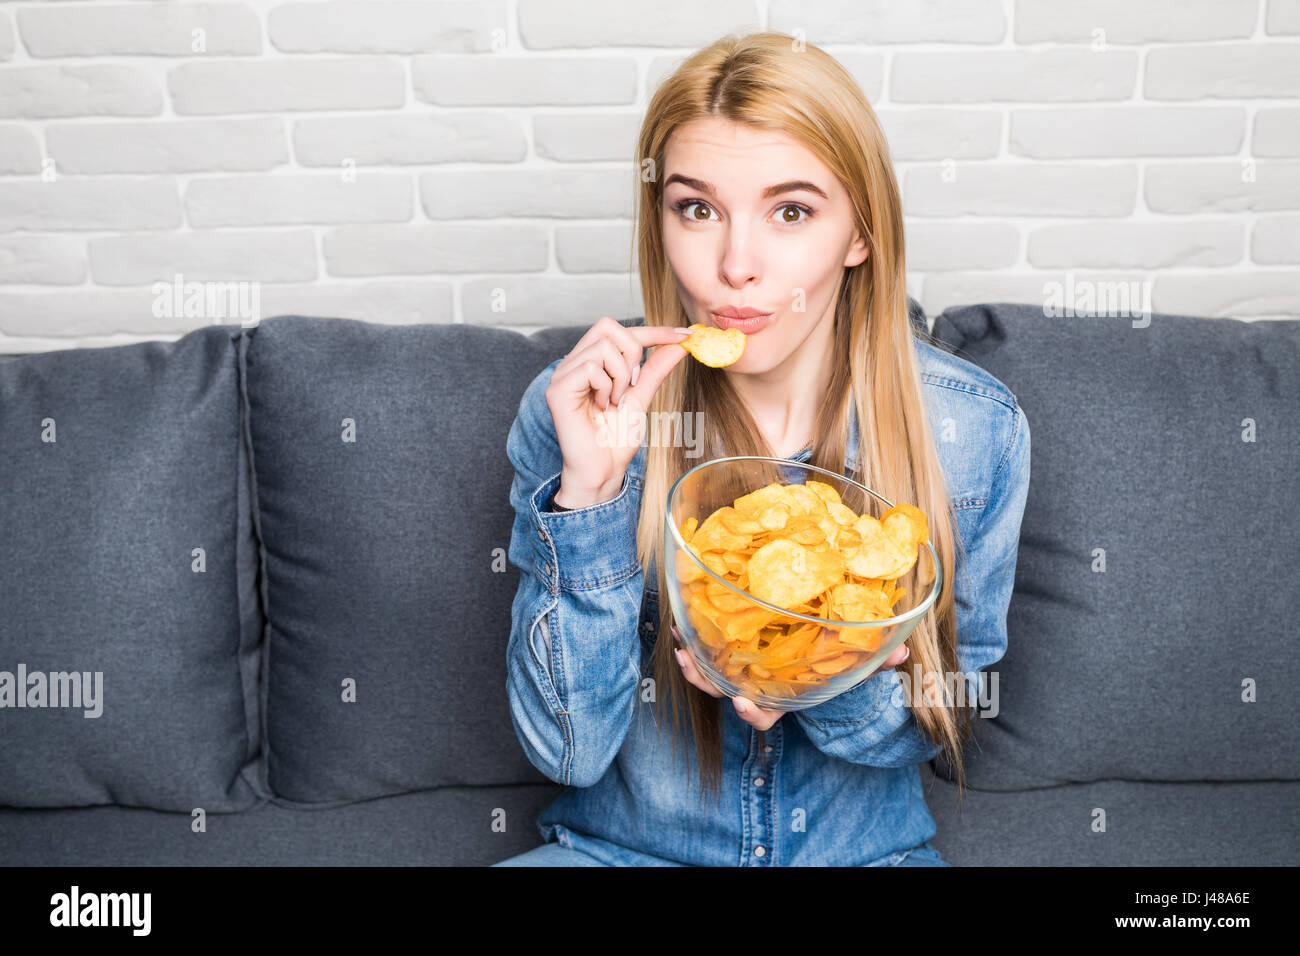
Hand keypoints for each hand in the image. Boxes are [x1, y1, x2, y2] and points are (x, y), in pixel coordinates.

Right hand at [546, 318, 692, 508]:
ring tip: (615, 401)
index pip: (620, 331)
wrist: (604, 471)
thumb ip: (656, 369)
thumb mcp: (642, 396)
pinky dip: (606, 387)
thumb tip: (680, 343)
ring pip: (602, 346)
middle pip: (607, 326)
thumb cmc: (616, 439)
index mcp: (590, 362)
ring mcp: (563, 375)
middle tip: (633, 383)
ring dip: (620, 376)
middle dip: (632, 351)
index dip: (653, 330)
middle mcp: (573, 363)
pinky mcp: (557, 389)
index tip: (684, 335)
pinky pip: (590, 367)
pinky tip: (603, 406)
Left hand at [670, 624, 910, 731]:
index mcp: (783, 694)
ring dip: (691, 659)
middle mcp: (758, 684)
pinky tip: (685, 616)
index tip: (740, 701)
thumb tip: (901, 653)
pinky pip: (708, 644)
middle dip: (704, 681)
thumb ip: (876, 660)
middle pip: (724, 692)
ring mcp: (742, 666)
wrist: (817, 636)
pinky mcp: (732, 643)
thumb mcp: (855, 660)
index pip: (764, 714)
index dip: (750, 713)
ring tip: (679, 640)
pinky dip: (694, 634)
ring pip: (710, 671)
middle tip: (690, 662)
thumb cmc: (833, 658)